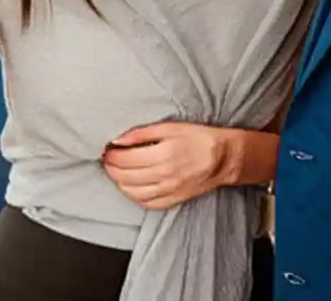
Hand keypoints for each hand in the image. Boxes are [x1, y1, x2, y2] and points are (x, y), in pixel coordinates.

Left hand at [101, 122, 232, 210]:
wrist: (223, 157)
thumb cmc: (196, 138)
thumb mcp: (169, 127)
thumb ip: (141, 133)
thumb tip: (117, 139)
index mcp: (163, 154)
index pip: (125, 159)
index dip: (110, 155)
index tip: (107, 149)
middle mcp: (166, 175)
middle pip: (126, 176)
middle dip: (111, 167)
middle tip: (107, 159)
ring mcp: (170, 190)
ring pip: (133, 192)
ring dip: (119, 182)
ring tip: (116, 171)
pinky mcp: (175, 199)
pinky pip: (148, 203)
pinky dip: (134, 196)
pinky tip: (130, 186)